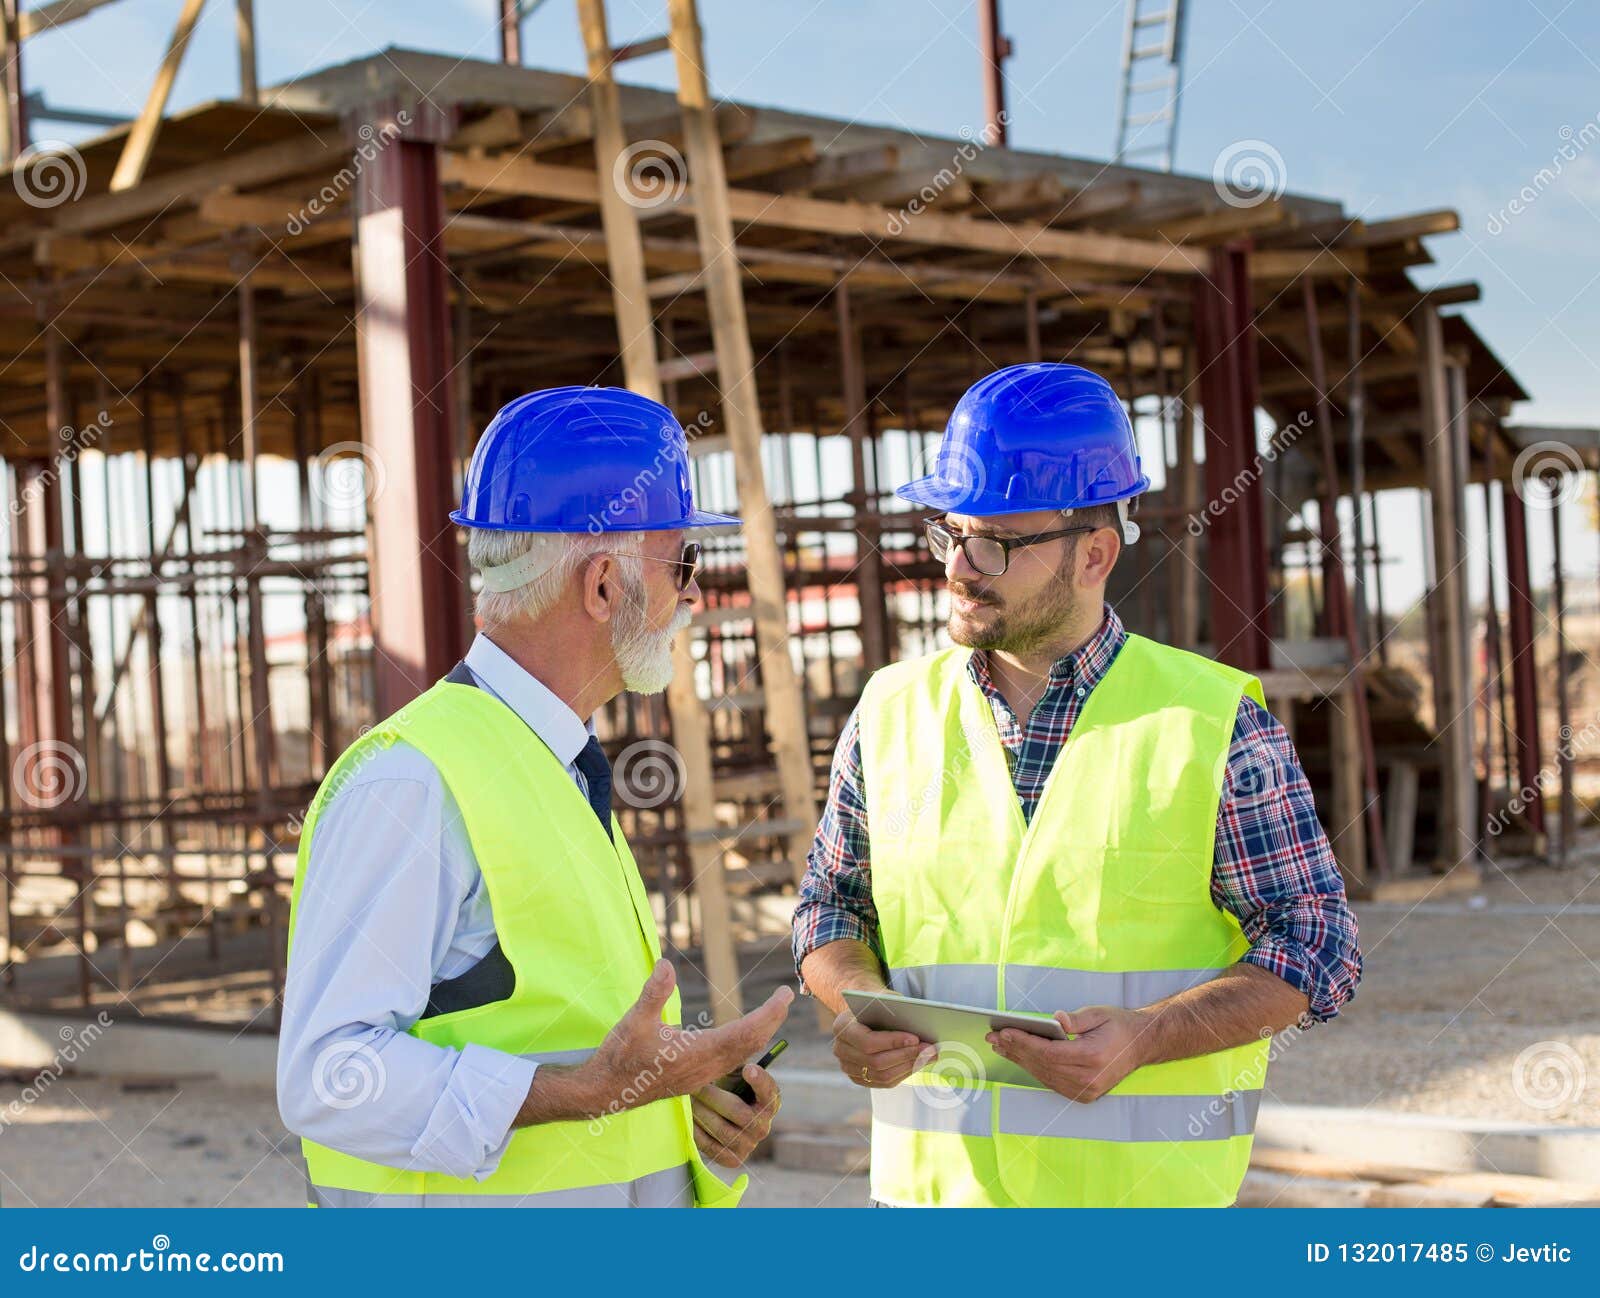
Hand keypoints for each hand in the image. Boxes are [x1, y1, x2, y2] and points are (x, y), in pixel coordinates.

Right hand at [581, 960, 791, 1115]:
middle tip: (785, 997)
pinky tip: (744, 1035)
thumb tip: (666, 963)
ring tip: (772, 1012)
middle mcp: (705, 1068)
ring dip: (760, 1033)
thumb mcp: (633, 1021)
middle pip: (751, 1045)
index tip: (785, 995)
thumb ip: (653, 993)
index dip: (769, 1014)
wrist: (605, 1093)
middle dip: (771, 1021)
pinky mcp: (695, 1079)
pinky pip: (731, 1062)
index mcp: (696, 1054)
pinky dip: (745, 1044)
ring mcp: (702, 1077)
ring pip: (743, 1055)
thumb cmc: (619, 1057)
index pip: (745, 1033)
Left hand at [690, 1065, 779, 1167]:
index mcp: (770, 1101)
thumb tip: (726, 1045)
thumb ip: (734, 1060)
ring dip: (701, 1112)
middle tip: (694, 1084)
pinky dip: (697, 1130)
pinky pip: (712, 1147)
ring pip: (722, 1129)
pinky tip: (688, 1116)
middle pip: (737, 1111)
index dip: (760, 1081)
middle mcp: (763, 1126)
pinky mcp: (733, 1159)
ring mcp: (749, 1145)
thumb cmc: (729, 1087)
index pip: (769, 1091)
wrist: (722, 1119)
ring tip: (687, 1098)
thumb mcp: (736, 1071)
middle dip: (712, 1095)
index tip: (747, 1068)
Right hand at [831, 1007, 936, 1088]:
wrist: (863, 1014)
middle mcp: (841, 1049)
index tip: (915, 1038)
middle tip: (930, 1049)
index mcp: (842, 1026)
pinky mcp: (859, 1078)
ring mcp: (848, 1067)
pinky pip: (884, 1082)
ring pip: (882, 1075)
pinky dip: (904, 1073)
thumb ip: (898, 1010)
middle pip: (876, 1062)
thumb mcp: (885, 999)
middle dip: (906, 1056)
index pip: (867, 1042)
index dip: (892, 1042)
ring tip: (930, 1056)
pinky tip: (919, 1063)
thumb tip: (922, 1025)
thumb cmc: (876, 1004)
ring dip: (909, 1067)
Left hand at [986, 1005, 1151, 1101]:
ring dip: (1020, 1060)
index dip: (1024, 1042)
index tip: (1004, 1032)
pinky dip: (1033, 1069)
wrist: (1141, 1045)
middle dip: (1015, 1049)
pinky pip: (1051, 1082)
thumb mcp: (1099, 1013)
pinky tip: (1019, 1057)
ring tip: (1000, 1046)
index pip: (1049, 1052)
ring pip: (1044, 1076)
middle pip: (1042, 1065)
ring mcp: (1086, 1090)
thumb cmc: (1119, 1026)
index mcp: (1093, 1057)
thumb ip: (1075, 1019)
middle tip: (993, 1037)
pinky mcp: (1083, 1094)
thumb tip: (1054, 1019)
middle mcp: (1088, 1079)